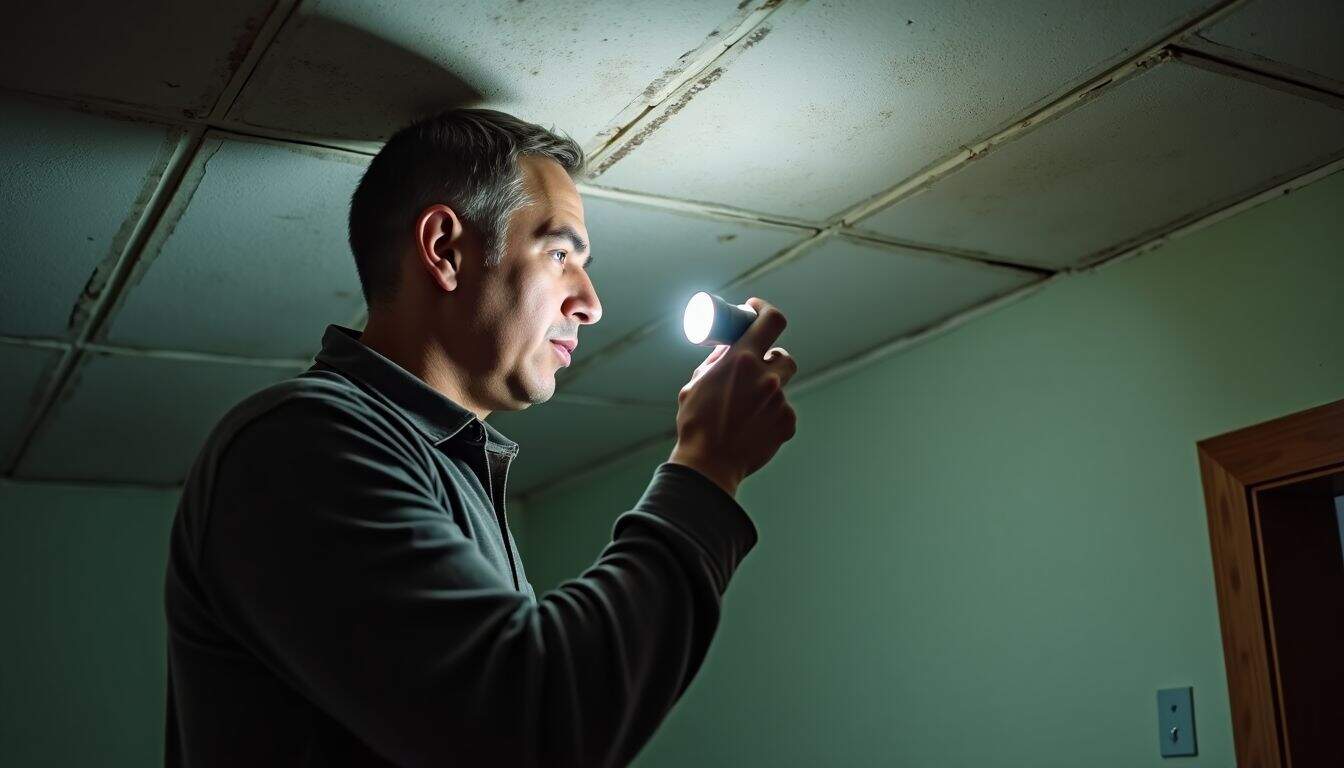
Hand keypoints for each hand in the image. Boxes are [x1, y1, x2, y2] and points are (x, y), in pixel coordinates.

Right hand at [668, 297, 797, 496]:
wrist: (708, 463)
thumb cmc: (696, 422)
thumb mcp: (696, 382)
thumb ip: (715, 362)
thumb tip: (727, 348)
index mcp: (742, 360)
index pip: (772, 320)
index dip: (766, 310)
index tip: (757, 312)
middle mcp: (767, 377)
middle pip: (784, 355)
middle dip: (772, 358)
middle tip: (757, 367)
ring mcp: (780, 401)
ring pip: (782, 386)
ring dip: (768, 389)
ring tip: (747, 405)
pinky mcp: (787, 423)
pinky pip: (783, 411)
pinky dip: (771, 414)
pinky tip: (753, 426)